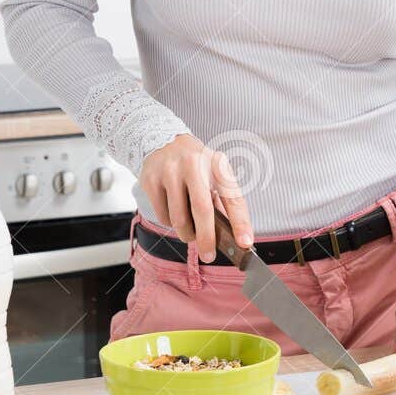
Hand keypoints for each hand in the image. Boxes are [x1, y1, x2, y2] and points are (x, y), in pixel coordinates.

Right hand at [138, 134, 253, 262]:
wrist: (162, 140)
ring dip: (187, 233)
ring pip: (179, 218)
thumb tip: (233, 235)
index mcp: (216, 164)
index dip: (240, 222)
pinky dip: (171, 223)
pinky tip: (175, 212)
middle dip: (207, 239)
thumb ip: (224, 199)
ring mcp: (170, 171)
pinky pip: (162, 215)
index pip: (232, 196)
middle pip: (202, 210)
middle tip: (209, 255)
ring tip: (191, 231)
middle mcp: (194, 164)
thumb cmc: (196, 163)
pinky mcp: (151, 180)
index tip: (244, 242)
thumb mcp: (215, 172)